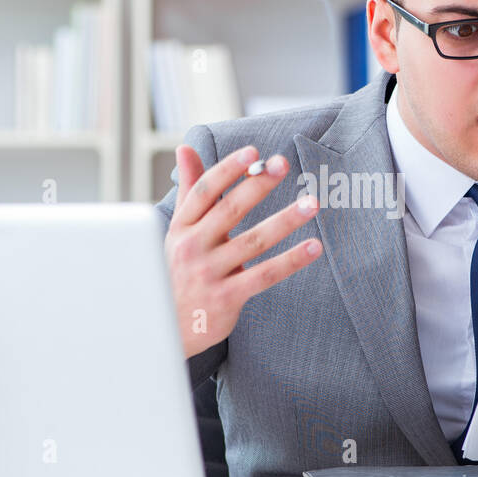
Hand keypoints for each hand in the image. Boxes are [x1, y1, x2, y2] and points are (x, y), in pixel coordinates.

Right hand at [165, 143, 322, 358]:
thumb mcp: (178, 230)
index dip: (228, 170)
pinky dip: (291, 260)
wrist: (164, 328)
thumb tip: (186, 148)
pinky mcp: (227, 298)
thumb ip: (190, 190)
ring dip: (284, 220)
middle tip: (283, 164)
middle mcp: (192, 247)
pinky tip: (313, 247)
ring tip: (311, 203)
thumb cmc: (177, 271)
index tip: (253, 152)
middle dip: (257, 185)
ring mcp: (209, 274)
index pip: (204, 191)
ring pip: (253, 241)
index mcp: (181, 226)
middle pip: (229, 210)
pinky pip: (265, 275)